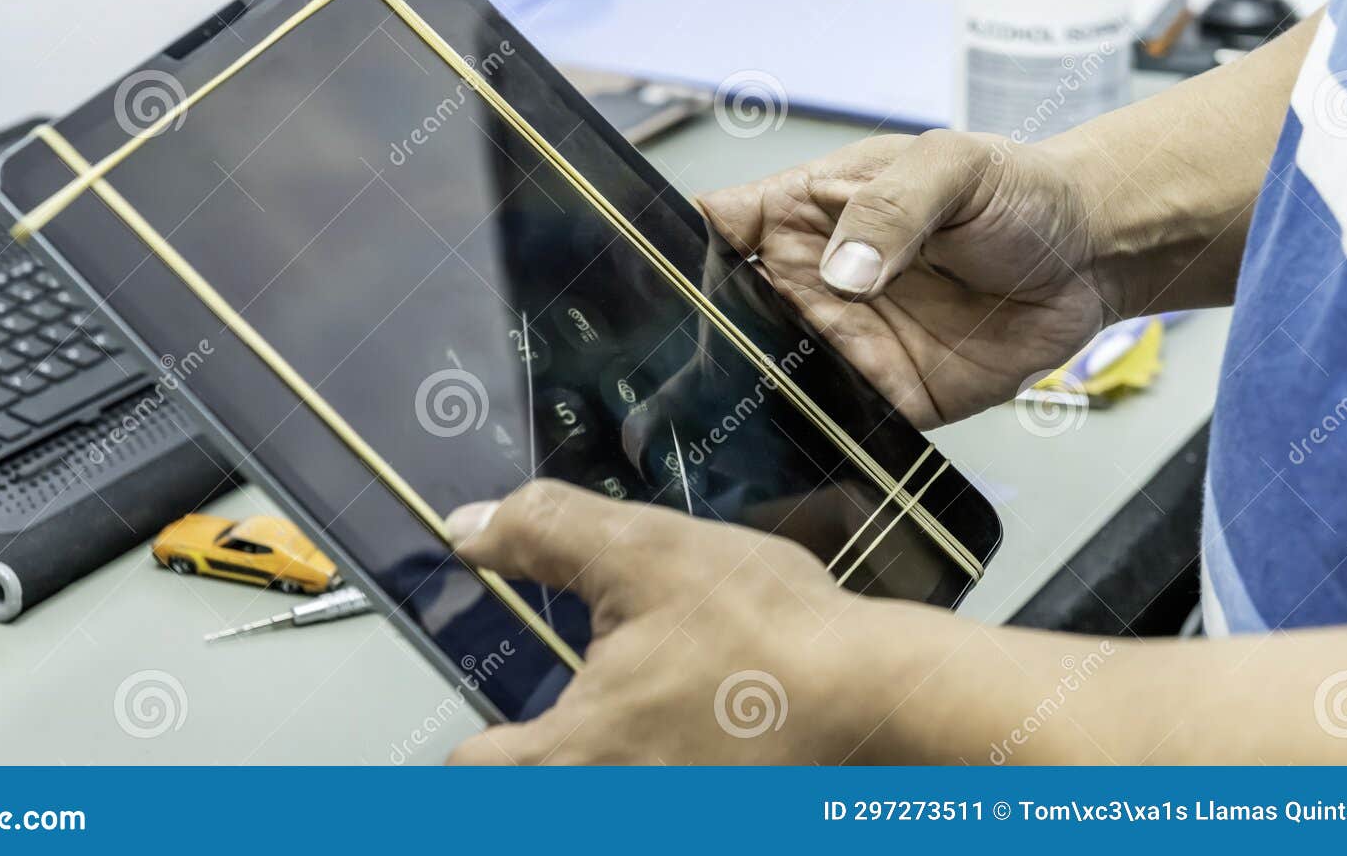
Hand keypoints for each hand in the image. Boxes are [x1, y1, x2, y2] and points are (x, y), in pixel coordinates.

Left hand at [444, 480, 950, 764]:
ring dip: (607, 763)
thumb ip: (543, 533)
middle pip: (529, 798)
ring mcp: (667, 818)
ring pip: (598, 794)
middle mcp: (612, 809)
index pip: (470, 775)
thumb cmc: (768, 632)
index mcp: (573, 760)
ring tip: (649, 716)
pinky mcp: (720, 814)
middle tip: (574, 717)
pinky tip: (697, 729)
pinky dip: (660, 768)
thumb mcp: (643, 549)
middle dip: (538, 763)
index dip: (476, 735)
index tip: (498, 715)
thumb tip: (468, 529)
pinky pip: (656, 792)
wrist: (878, 695)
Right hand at [699, 130, 1111, 427]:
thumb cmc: (1018, 192)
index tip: (663, 278)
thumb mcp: (953, 168)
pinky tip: (801, 435)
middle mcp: (809, 282)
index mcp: (805, 213)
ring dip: (749, 393)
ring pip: (765, 377)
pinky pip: (833, 422)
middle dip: (702, 338)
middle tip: (696, 357)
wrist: (1093, 257)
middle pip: (725, 315)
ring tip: (736, 405)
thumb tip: (842, 271)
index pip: (714, 230)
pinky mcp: (883, 396)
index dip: (677, 252)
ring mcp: (841, 342)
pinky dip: (813, 432)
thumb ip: (892, 207)